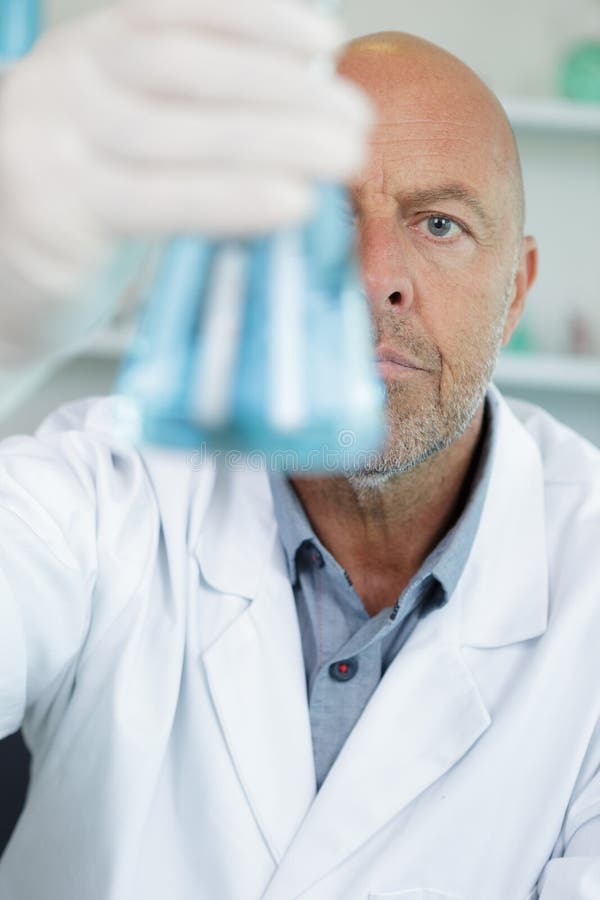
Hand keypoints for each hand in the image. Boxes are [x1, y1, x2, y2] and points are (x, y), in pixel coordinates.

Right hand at [0, 0, 371, 311]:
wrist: (5, 284)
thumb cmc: (87, 215)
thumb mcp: (129, 146)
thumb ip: (193, 122)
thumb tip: (304, 113)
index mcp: (87, 52)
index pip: (172, 13)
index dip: (253, 19)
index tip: (324, 41)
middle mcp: (60, 81)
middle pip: (182, 67)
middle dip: (281, 88)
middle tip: (356, 121)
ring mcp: (48, 145)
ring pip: (175, 131)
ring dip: (272, 140)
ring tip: (342, 160)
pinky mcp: (52, 216)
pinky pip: (155, 202)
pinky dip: (229, 198)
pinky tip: (287, 201)